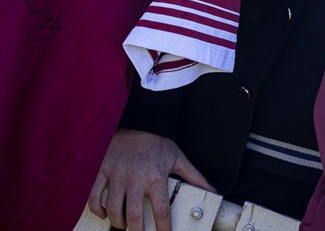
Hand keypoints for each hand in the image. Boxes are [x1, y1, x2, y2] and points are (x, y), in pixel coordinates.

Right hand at [87, 130, 212, 230]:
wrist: (134, 123)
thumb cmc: (156, 143)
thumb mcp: (178, 158)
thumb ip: (195, 177)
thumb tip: (212, 190)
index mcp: (156, 176)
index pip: (161, 209)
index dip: (163, 227)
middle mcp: (135, 178)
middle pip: (134, 215)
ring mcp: (116, 175)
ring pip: (114, 209)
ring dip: (118, 222)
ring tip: (124, 225)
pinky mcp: (101, 172)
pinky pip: (94, 196)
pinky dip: (98, 209)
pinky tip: (105, 213)